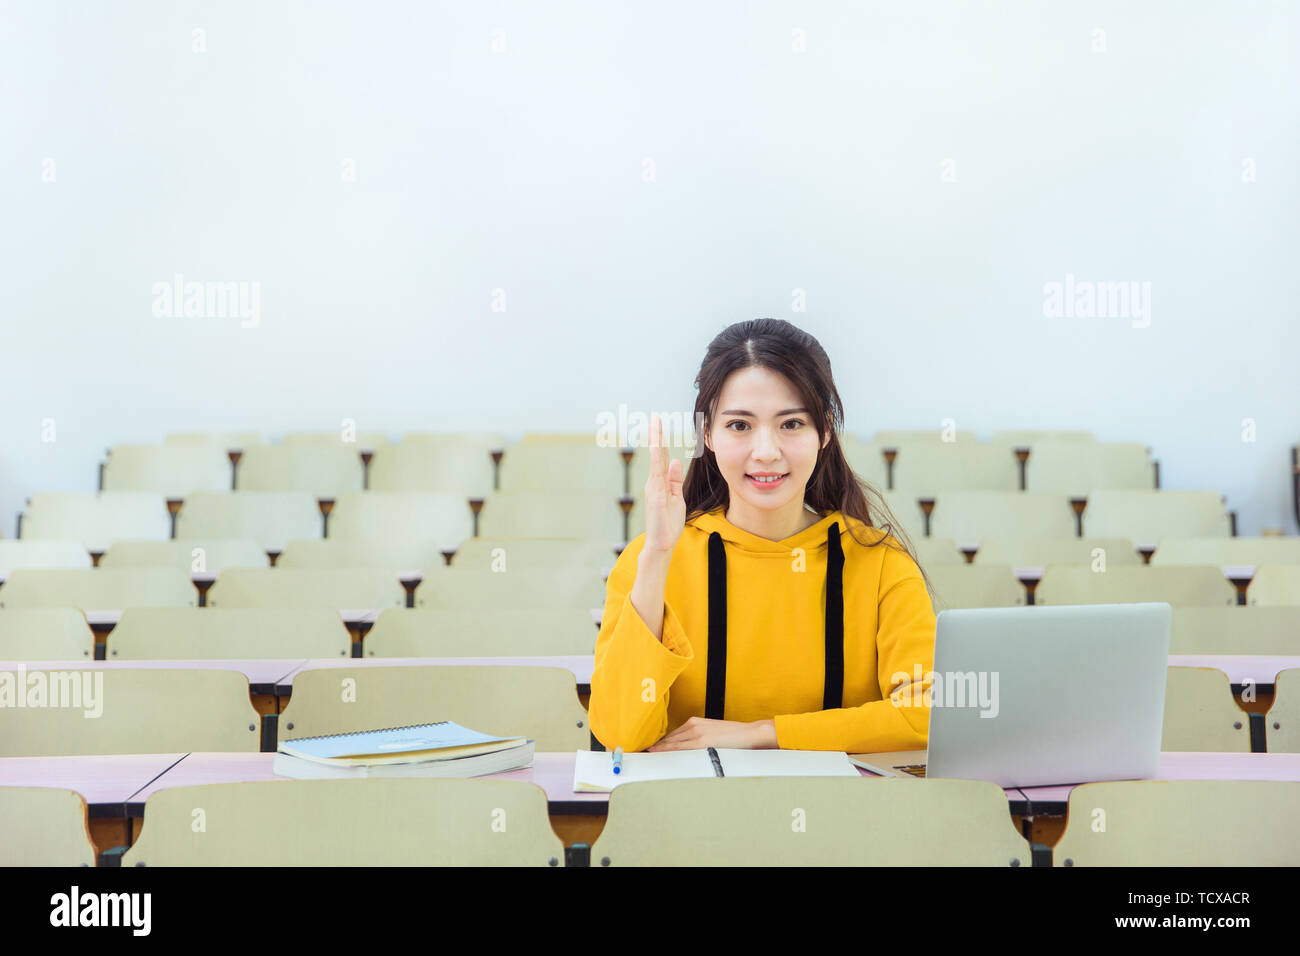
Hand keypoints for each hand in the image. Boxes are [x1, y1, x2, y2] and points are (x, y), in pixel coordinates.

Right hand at [642, 413, 685, 553]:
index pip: (662, 458)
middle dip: (656, 435)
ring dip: (656, 442)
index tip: (660, 425)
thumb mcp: (676, 497)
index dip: (662, 442)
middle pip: (656, 454)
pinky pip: (657, 473)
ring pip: (655, 460)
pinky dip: (657, 459)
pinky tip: (659, 447)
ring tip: (655, 425)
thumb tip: (675, 461)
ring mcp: (653, 488)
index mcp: (660, 483)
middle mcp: (654, 483)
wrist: (662, 544)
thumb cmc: (668, 523)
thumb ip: (675, 480)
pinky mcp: (656, 495)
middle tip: (655, 417)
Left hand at [647, 716, 777, 750]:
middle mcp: (693, 725)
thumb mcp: (713, 734)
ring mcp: (696, 732)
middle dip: (655, 747)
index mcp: (695, 722)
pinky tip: (658, 755)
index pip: (672, 735)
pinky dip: (667, 752)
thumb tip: (686, 749)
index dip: (659, 743)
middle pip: (668, 738)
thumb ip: (698, 738)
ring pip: (671, 743)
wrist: (751, 734)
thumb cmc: (734, 737)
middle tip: (640, 753)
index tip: (648, 748)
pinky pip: (680, 748)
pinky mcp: (702, 741)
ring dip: (658, 750)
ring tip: (644, 756)